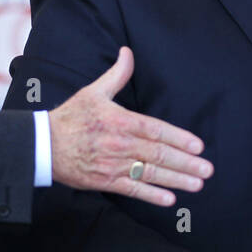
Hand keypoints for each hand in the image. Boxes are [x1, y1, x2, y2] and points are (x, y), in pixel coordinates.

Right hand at [48, 47, 211, 206]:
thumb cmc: (71, 117)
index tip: (199, 146)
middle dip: (186, 163)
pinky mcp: (105, 181)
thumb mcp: (94, 91)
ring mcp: (113, 165)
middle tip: (207, 169)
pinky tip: (170, 199)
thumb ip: (117, 74)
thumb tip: (127, 52)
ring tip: (197, 184)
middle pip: (159, 154)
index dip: (179, 138)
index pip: (156, 130)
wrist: (43, 144)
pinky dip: (152, 195)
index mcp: (120, 121)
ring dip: (176, 180)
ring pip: (150, 173)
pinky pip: (132, 190)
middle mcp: (120, 144)